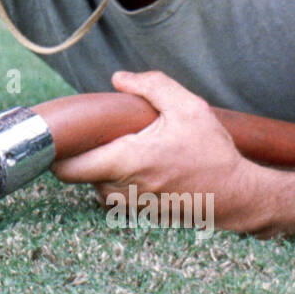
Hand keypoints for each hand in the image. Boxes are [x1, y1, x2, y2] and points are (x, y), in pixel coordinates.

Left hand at [51, 70, 275, 232]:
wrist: (239, 195)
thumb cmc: (213, 151)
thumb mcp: (189, 108)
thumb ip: (152, 86)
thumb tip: (118, 78)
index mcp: (128, 161)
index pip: (69, 169)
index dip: (56, 155)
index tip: (62, 138)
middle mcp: (125, 188)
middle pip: (79, 177)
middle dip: (82, 158)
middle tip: (95, 137)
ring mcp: (133, 206)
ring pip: (97, 189)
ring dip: (101, 172)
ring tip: (123, 151)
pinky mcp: (143, 215)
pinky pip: (117, 199)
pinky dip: (119, 185)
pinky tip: (140, 168)